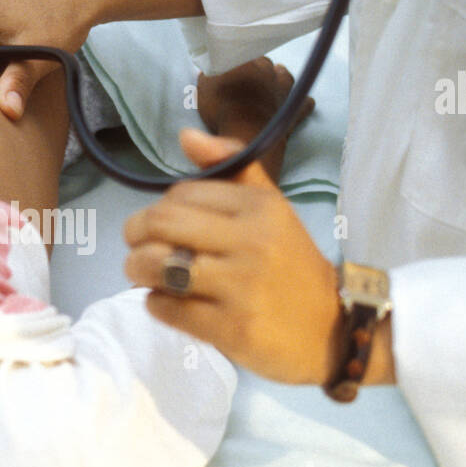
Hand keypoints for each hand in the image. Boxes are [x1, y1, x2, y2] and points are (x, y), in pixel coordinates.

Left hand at [123, 128, 341, 384]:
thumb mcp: (272, 210)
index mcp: (261, 207)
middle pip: (161, 222)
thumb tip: (185, 136)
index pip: (182, 193)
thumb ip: (233, 168)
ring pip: (156, 265)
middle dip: (134, 233)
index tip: (162, 225)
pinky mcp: (231, 328)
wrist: (331, 330)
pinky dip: (155, 303)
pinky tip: (167, 302)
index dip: (160, 207)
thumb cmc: (291, 267)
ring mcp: (242, 287)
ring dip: (137, 269)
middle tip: (136, 246)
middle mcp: (253, 242)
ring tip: (143, 274)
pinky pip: (167, 307)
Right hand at [195, 56, 313, 181]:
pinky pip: (304, 105)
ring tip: (277, 78)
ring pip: (286, 77)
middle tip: (250, 76)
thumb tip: (208, 70)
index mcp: (247, 63)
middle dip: (260, 68)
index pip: (245, 54)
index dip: (239, 62)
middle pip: (266, 64)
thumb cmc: (222, 109)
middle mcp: (269, 72)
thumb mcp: (204, 90)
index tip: (233, 68)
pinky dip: (304, 104)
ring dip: (282, 77)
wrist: (246, 133)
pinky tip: (306, 102)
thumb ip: (208, 77)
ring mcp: (284, 91)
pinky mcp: (293, 112)